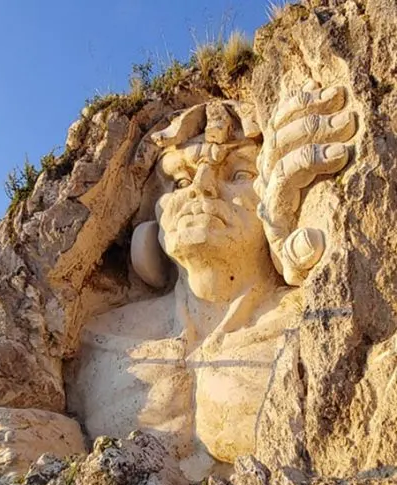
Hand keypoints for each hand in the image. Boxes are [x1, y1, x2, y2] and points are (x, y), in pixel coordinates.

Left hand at [256, 80, 356, 284]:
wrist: (293, 247)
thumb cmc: (303, 256)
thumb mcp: (303, 264)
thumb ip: (303, 256)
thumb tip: (309, 241)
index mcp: (276, 203)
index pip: (284, 173)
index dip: (310, 160)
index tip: (343, 154)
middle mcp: (269, 180)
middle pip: (280, 145)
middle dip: (313, 130)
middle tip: (349, 120)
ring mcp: (273, 163)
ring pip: (279, 128)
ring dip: (306, 108)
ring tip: (338, 95)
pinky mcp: (281, 152)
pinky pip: (281, 121)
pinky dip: (296, 102)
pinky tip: (317, 86)